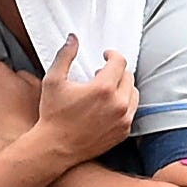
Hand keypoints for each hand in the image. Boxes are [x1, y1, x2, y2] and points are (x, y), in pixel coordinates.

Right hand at [34, 35, 136, 163]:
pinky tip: (108, 105)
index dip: (113, 55)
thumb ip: (65, 56)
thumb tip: (73, 39)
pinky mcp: (124, 132)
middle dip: (117, 71)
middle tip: (101, 74)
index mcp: (104, 88)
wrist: (56, 147)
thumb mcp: (54, 80)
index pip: (120, 62)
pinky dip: (123, 104)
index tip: (106, 55)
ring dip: (123, 87)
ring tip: (105, 89)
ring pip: (134, 94)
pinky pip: (131, 111)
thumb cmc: (53, 114)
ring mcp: (124, 119)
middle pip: (129, 77)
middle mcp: (119, 104)